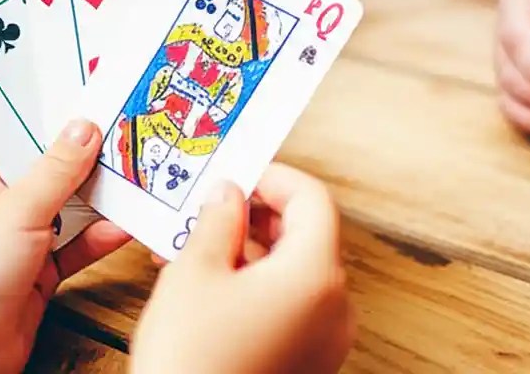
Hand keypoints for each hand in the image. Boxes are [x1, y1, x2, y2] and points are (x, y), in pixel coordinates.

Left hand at [0, 121, 128, 373]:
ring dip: (104, 202)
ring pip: (73, 211)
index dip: (63, 124)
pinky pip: (79, 247)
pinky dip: (102, 238)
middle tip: (133, 143)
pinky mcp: (42, 272)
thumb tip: (84, 128)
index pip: (29, 138)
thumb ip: (57, 169)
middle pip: (57, 174)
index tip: (102, 107)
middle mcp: (5, 205)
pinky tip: (127, 226)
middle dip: (93, 163)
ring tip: (141, 181)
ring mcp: (25, 240)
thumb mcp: (19, 208)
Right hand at [132, 164, 353, 373]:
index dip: (273, 177)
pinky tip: (215, 289)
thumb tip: (228, 195)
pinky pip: (294, 307)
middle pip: (309, 235)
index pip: (312, 198)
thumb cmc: (194, 364)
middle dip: (260, 215)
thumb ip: (217, 221)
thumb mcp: (194, 272)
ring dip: (256, 251)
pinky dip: (262, 287)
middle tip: (214, 209)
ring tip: (202, 250)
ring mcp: (327, 341)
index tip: (239, 174)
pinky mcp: (310, 364)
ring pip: (298, 272)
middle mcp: (335, 308)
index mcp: (315, 275)